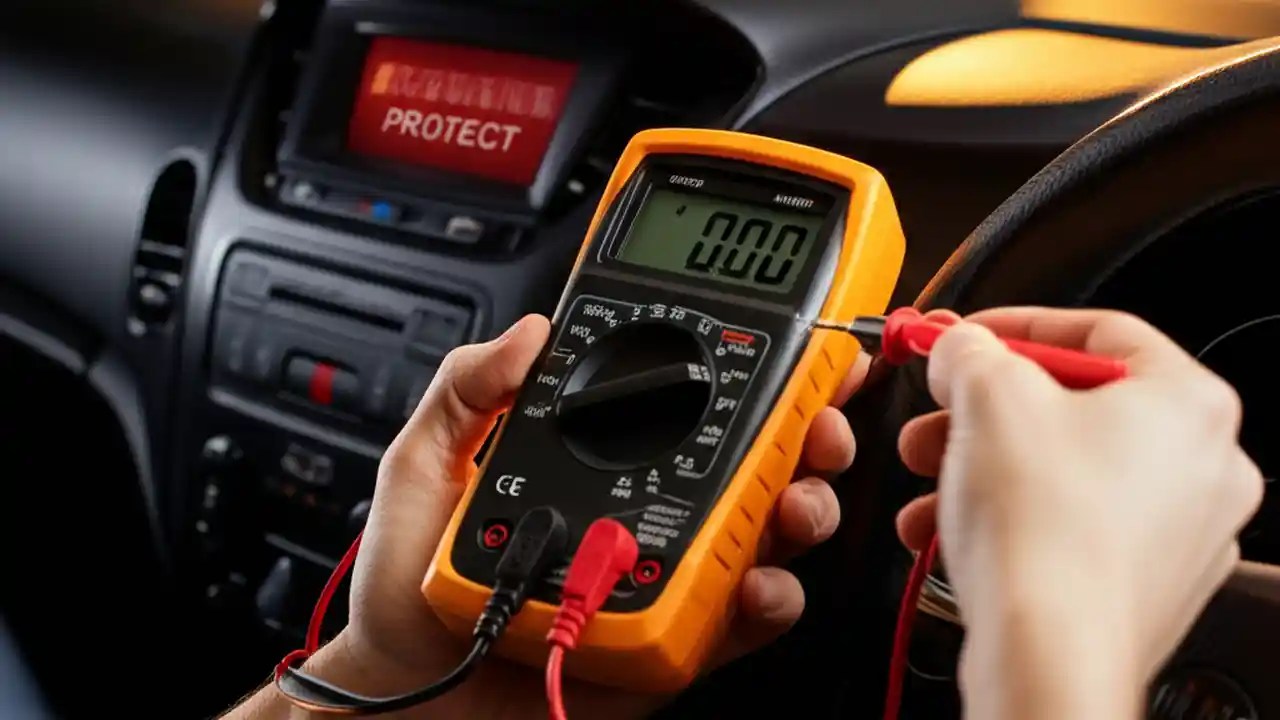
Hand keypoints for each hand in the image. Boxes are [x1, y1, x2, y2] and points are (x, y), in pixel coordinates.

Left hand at [309, 313, 867, 717]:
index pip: (691, 402)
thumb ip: (467, 388)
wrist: (406, 686)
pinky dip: (772, 600)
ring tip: (795, 500)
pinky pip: (744, 620)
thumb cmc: (411, 579)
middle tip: (817, 424)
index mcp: (603, 456)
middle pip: (755, 462)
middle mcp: (648, 508)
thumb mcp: (423, 463)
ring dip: (805, 507)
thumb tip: (530, 331)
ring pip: (769, 533)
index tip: (793, 347)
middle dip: (808, 434)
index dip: (755, 374)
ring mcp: (668, 571)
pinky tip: (757, 584)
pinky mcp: (674, 637)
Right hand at [894, 308, 1262, 718]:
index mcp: (1190, 402)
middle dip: (986, 410)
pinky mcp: (1142, 588)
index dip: (1016, 326)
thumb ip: (970, 351)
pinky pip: (1066, 529)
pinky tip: (951, 528)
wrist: (1048, 654)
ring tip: (934, 480)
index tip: (968, 338)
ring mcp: (1180, 535)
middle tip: (940, 413)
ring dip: (983, 468)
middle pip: (1075, 406)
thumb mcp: (987, 393)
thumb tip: (960, 348)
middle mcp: (1203, 468)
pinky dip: (1007, 521)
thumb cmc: (1044, 534)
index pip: (1099, 329)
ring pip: (1063, 472)